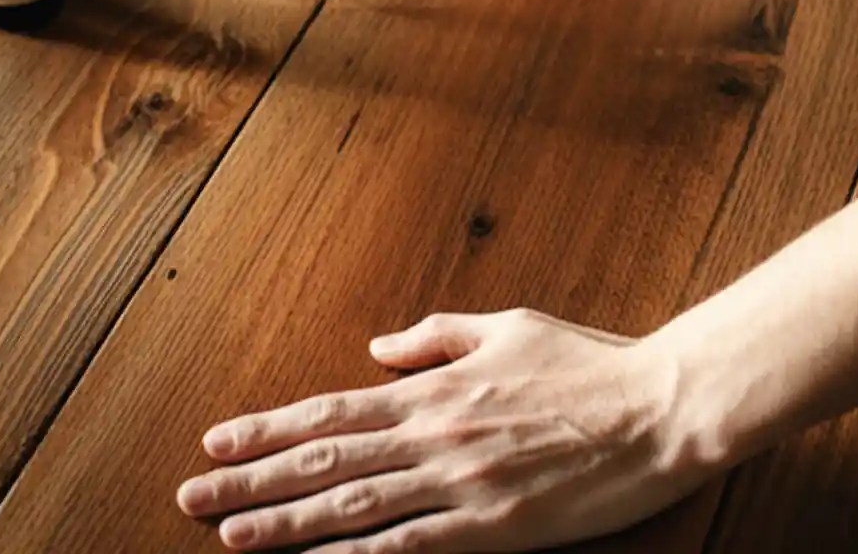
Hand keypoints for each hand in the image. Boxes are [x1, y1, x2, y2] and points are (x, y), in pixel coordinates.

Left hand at [178, 310, 713, 552]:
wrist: (664, 406)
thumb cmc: (587, 363)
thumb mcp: (505, 325)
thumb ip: (434, 336)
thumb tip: (377, 347)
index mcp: (433, 388)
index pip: (331, 410)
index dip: (268, 428)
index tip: (216, 442)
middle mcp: (434, 435)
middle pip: (326, 461)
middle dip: (253, 480)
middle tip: (193, 498)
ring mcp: (462, 483)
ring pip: (355, 506)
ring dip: (287, 523)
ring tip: (231, 536)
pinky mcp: (496, 529)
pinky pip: (413, 547)